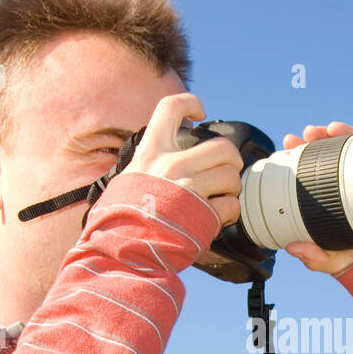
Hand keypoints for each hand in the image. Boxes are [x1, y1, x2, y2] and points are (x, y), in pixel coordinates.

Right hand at [125, 93, 243, 228]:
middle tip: (224, 172)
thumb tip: (164, 158)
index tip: (199, 113)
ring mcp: (189, 188)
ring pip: (231, 176)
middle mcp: (171, 164)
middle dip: (230, 160)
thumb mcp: (128, 179)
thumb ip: (149, 165)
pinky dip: (229, 213)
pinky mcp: (202, 213)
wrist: (120, 249)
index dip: (190, 103)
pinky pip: (231, 205)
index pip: (170, 107)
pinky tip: (217, 218)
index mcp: (151, 151)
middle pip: (222, 146)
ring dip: (232, 189)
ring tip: (220, 199)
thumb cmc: (121, 217)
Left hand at [281, 121, 352, 273]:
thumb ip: (315, 257)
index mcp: (331, 198)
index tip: (289, 145)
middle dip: (318, 138)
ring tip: (332, 130)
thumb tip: (292, 248)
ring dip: (342, 133)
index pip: (313, 170)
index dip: (300, 155)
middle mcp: (349, 184)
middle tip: (308, 134)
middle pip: (331, 153)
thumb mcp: (335, 261)